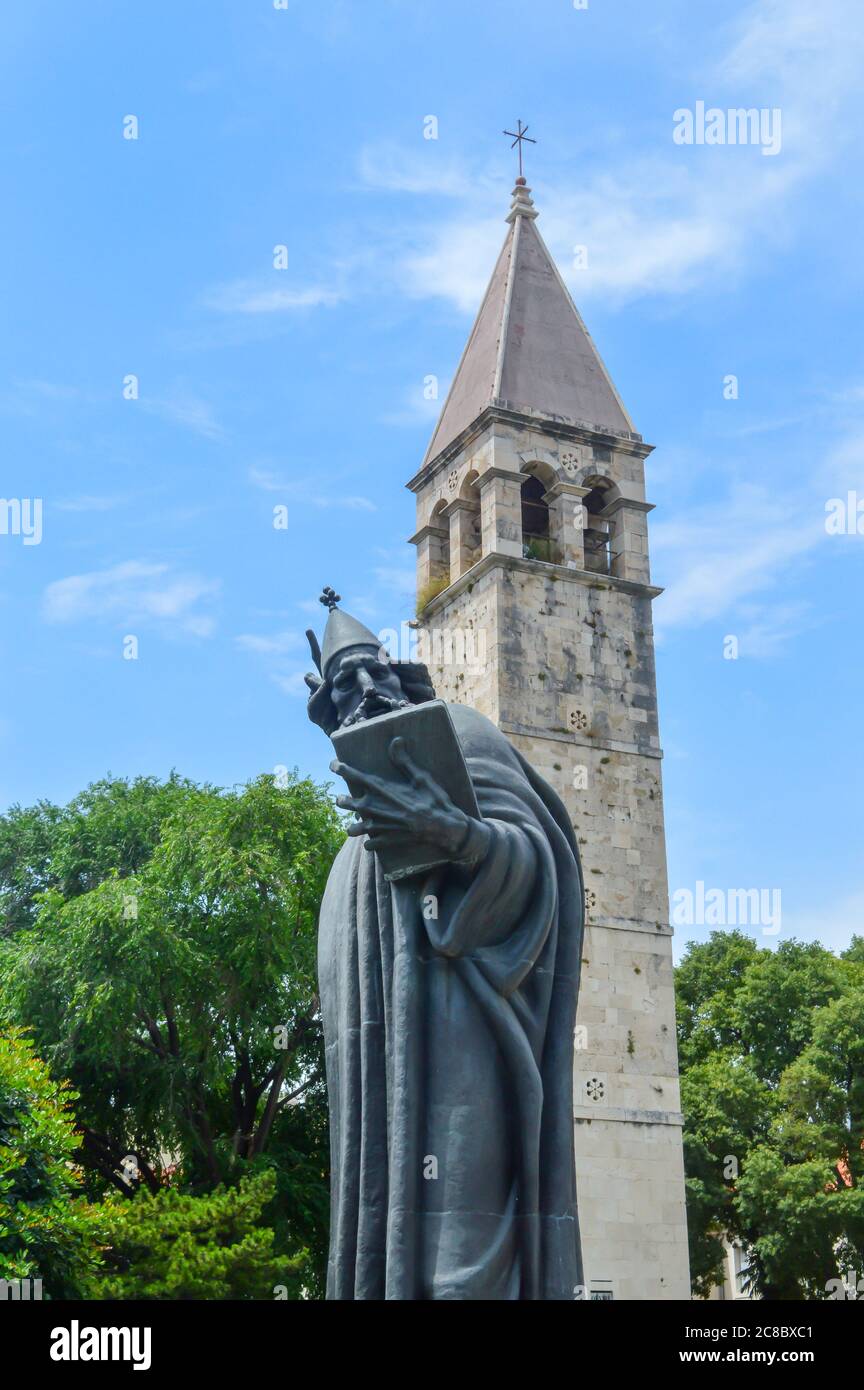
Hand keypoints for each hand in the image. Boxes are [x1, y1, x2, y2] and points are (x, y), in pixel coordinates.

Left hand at [332, 736, 477, 859]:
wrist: (443, 828)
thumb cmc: (434, 800)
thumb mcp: (420, 777)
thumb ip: (404, 760)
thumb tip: (396, 740)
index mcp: (381, 789)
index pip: (353, 775)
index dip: (340, 768)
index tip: (333, 765)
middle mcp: (374, 808)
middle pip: (346, 803)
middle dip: (343, 800)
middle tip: (343, 798)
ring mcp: (378, 826)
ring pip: (353, 828)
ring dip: (353, 826)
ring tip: (354, 825)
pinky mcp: (386, 841)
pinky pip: (370, 844)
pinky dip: (371, 843)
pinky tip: (373, 842)